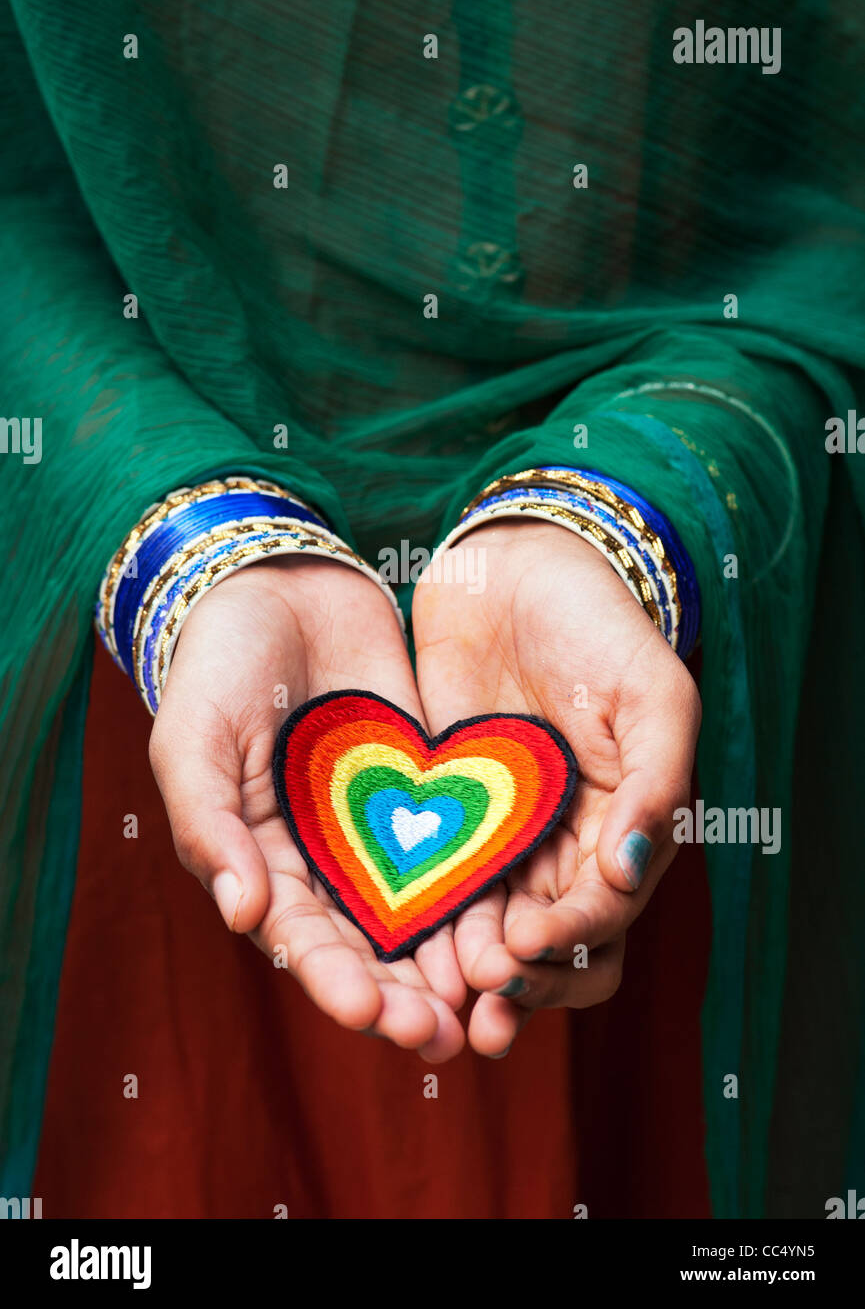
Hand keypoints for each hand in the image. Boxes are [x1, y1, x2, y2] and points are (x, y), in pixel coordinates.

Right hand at [148, 556, 464, 1059]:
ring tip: (488, 1007)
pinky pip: (459, 847)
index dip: (335, 980)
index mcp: (262, 859)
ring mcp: (379, 828)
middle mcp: (324, 859)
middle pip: (367, 945)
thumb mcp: (194, 738)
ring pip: (419, 912)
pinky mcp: (427, 789)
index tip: (373, 1014)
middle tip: (444, 1037)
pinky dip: (481, 890)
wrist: (284, 584)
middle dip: (402, 995)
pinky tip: (512, 923)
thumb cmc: (219, 664)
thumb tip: (242, 914)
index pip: (301, 938)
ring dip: (449, 963)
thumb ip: (208, 824)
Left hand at [413, 519, 700, 1057]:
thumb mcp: (651, 695)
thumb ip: (655, 785)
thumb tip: (630, 876)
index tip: (525, 945)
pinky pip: (436, 879)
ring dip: (469, 972)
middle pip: (551, 946)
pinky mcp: (446, 812)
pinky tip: (398, 940)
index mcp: (625, 829)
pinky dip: (424, 918)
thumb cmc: (598, 624)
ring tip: (438, 999)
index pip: (606, 915)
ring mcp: (503, 834)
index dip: (570, 940)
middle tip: (482, 1002)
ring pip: (490, 928)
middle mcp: (564, 846)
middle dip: (521, 983)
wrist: (515, 567)